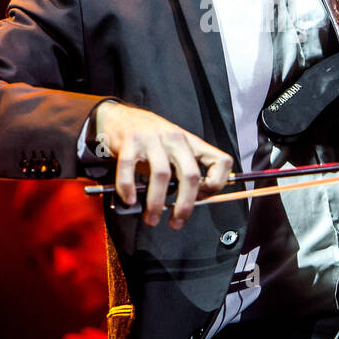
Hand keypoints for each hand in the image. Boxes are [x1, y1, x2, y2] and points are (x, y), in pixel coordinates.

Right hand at [92, 101, 233, 228]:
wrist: (118, 117)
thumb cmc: (148, 139)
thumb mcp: (173, 150)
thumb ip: (182, 171)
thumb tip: (190, 202)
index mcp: (191, 142)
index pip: (220, 160)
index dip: (217, 184)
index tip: (203, 198)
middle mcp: (175, 138)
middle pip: (190, 174)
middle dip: (185, 204)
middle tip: (177, 222)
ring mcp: (152, 139)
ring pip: (162, 175)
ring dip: (156, 203)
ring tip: (151, 218)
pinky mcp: (130, 141)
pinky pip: (130, 168)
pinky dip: (129, 188)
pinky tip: (130, 200)